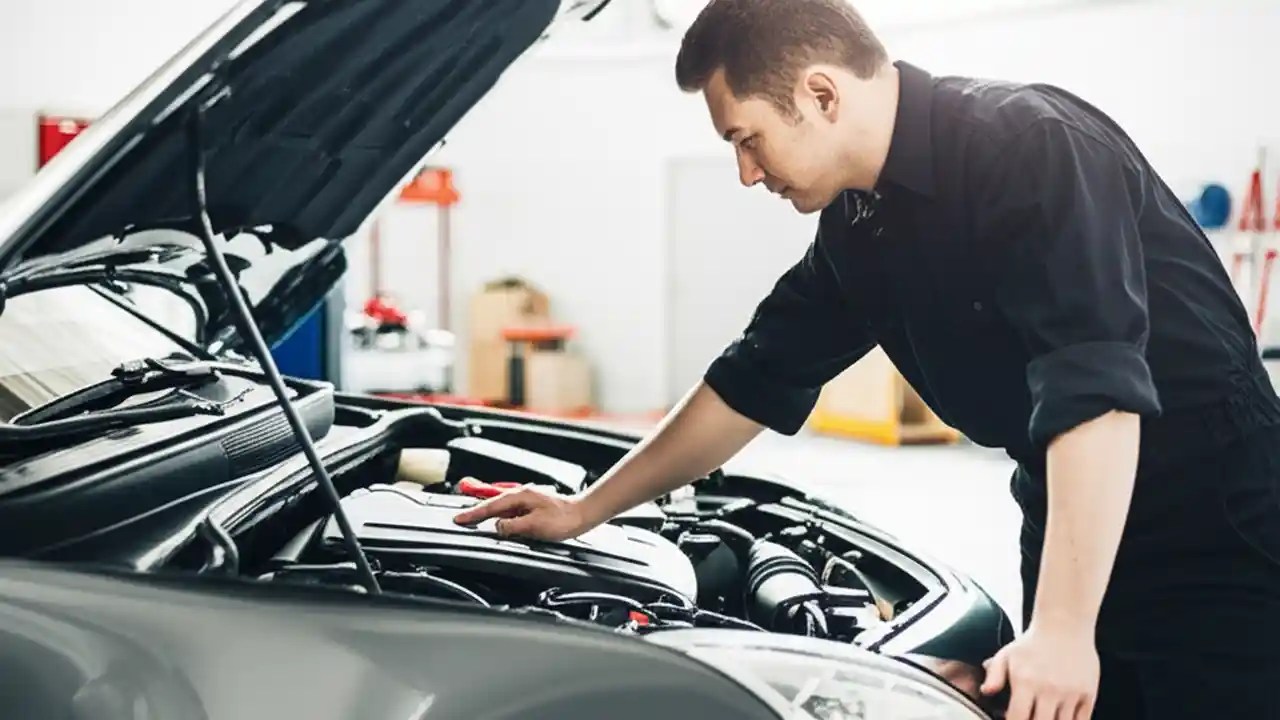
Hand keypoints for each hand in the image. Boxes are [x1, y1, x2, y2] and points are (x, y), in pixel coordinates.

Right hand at [452, 483, 593, 541]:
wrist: (582, 515)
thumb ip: (512, 527)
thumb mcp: (534, 526)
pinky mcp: (532, 507)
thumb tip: (497, 527)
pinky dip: (499, 517)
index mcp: (519, 497)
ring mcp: (526, 500)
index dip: (473, 514)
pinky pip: (509, 512)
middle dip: (476, 512)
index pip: (489, 507)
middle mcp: (521, 496)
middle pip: (492, 505)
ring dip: (487, 514)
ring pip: (500, 508)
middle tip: (460, 519)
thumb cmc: (563, 519)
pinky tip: (497, 523)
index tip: (459, 519)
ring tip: (473, 521)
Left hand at [980, 623, 1098, 719]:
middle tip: (1031, 717)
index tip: (1013, 719)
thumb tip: (985, 692)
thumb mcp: (1006, 655)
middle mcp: (1049, 689)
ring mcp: (1071, 693)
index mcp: (1026, 682)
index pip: (1018, 718)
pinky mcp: (1089, 693)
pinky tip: (1063, 717)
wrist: (1065, 624)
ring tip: (1046, 715)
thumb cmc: (1033, 642)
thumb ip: (994, 675)